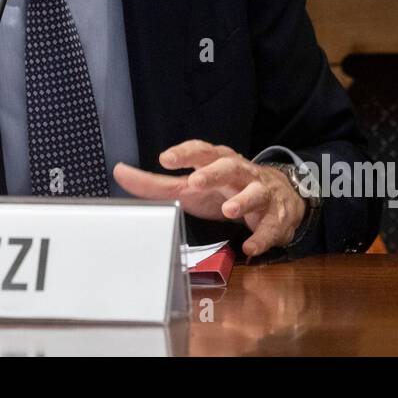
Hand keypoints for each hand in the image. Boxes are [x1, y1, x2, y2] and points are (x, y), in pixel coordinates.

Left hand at [113, 140, 306, 256]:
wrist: (277, 197)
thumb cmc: (224, 189)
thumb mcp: (190, 186)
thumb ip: (156, 183)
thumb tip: (119, 172)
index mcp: (217, 161)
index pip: (201, 151)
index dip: (185, 153)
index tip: (166, 159)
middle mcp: (240, 172)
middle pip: (228, 165)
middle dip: (213, 172)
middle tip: (195, 181)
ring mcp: (261, 192)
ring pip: (256, 191)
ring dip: (243, 200)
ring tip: (229, 210)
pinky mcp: (276, 215)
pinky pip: (272, 225)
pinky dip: (262, 236)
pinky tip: (250, 247)